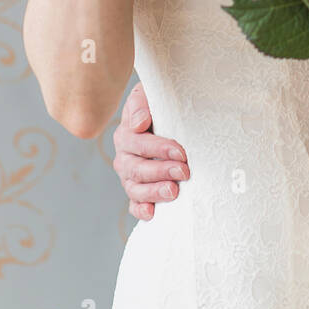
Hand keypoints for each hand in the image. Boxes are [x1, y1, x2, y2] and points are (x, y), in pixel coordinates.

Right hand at [112, 83, 189, 220]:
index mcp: (126, 133)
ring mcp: (129, 176)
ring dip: (154, 192)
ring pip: (135, 188)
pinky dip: (141, 209)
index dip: (159, 148)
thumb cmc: (159, 104)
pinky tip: (152, 213)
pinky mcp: (137, 191)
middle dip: (161, 171)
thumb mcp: (150, 95)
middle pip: (137, 168)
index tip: (180, 152)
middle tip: (184, 171)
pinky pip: (134, 204)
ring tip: (173, 192)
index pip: (138, 143)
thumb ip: (141, 104)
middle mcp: (124, 156)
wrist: (164, 116)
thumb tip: (139, 123)